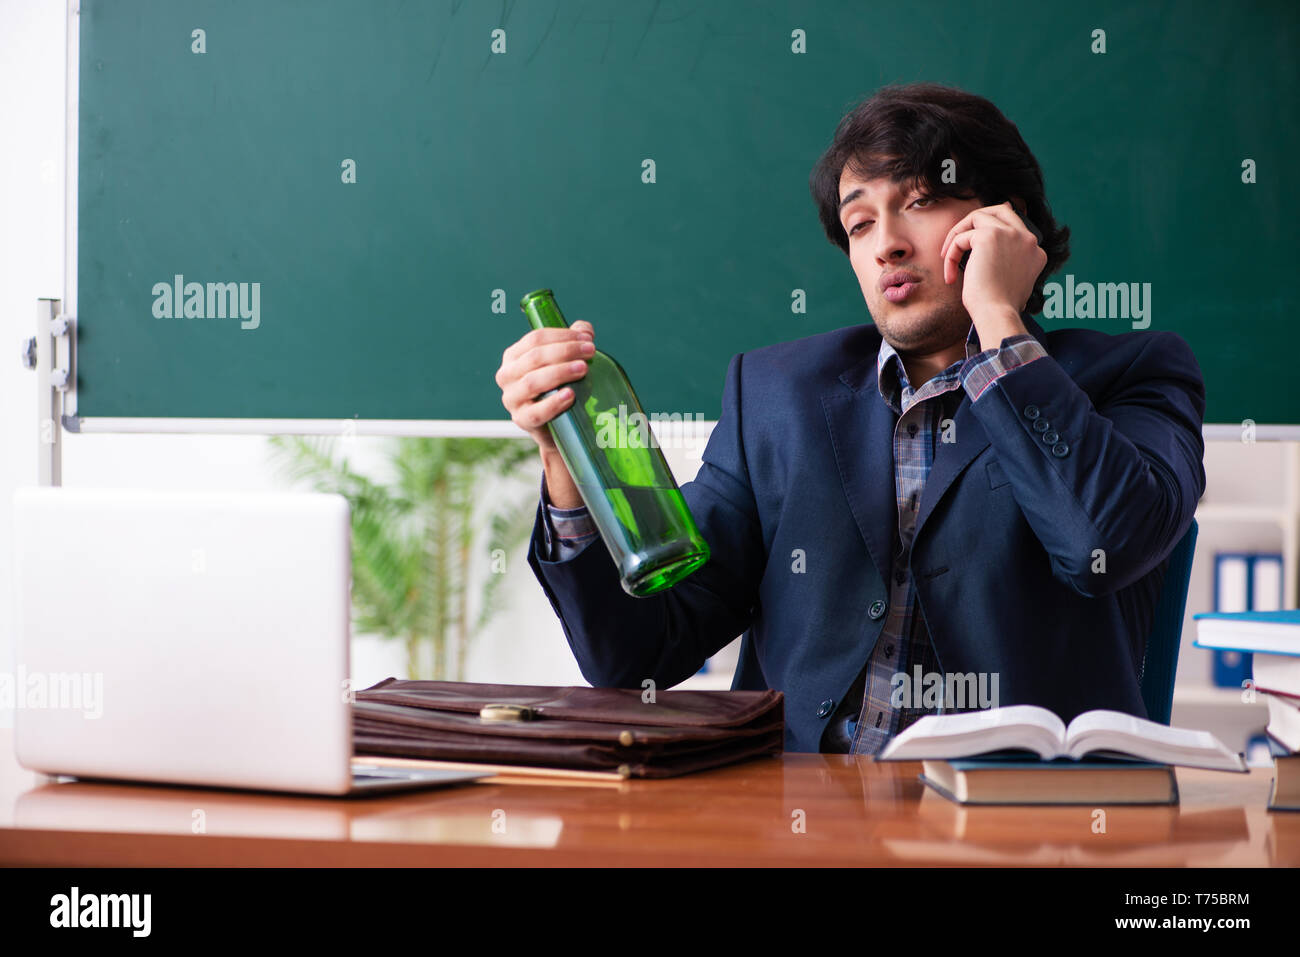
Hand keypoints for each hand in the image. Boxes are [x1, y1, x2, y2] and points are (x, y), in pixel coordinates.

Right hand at [495, 320, 594, 452]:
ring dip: (560, 372)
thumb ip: (572, 342)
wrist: (555, 425)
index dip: (563, 336)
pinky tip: (570, 395)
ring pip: (533, 382)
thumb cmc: (556, 387)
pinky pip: (536, 412)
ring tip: (583, 369)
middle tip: (590, 351)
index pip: (535, 339)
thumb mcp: (562, 362)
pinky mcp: (521, 420)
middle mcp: (507, 375)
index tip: (588, 338)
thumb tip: (585, 330)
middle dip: (565, 351)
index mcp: (514, 356)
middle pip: (534, 357)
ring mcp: (512, 399)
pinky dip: (553, 403)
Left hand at [940, 201, 1045, 329]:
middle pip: (1001, 210)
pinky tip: (951, 276)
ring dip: (958, 235)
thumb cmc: (1000, 307)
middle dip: (976, 221)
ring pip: (977, 217)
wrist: (998, 315)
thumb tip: (989, 259)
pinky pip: (961, 238)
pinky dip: (951, 255)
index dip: (991, 235)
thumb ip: (1008, 265)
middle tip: (959, 240)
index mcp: (1035, 251)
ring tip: (947, 257)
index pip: (1014, 228)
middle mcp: (1027, 239)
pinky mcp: (989, 236)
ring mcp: (1010, 234)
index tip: (974, 254)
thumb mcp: (1012, 283)